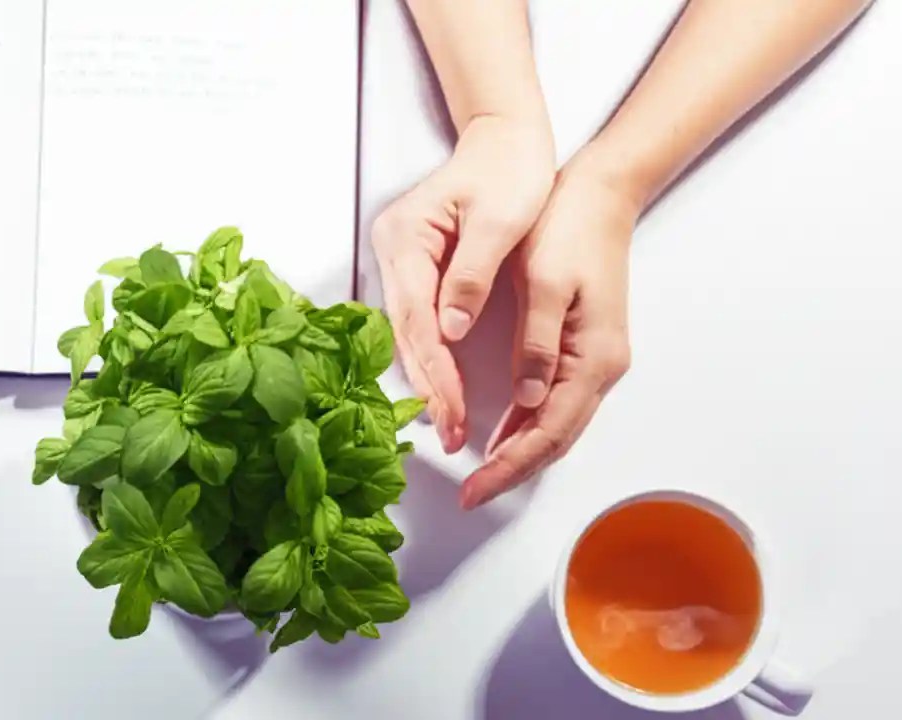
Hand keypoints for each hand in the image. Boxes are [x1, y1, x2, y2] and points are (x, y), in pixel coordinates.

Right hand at [371, 115, 554, 451]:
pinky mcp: (414, 267)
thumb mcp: (500, 221)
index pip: (417, 319)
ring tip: (450, 424)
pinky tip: (445, 388)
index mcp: (408, 237)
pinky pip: (418, 323)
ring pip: (409, 333)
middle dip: (429, 387)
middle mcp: (393, 251)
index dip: (436, 371)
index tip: (453, 412)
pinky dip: (432, 357)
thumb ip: (472, 276)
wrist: (506, 136)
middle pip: (406, 333)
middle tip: (451, 434)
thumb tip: (451, 332)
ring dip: (429, 379)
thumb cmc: (508, 169)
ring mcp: (399, 260)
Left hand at [461, 154, 638, 508]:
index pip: (549, 430)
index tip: (475, 487)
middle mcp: (602, 367)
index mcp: (594, 356)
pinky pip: (557, 402)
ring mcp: (597, 360)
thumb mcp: (546, 283)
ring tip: (482, 474)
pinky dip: (530, 425)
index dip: (510, 464)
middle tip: (472, 494)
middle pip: (557, 438)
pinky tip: (505, 434)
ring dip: (521, 452)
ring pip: (558, 425)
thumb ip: (537, 343)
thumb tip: (528, 398)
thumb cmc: (570, 229)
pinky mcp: (585, 348)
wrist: (599, 194)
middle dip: (514, 470)